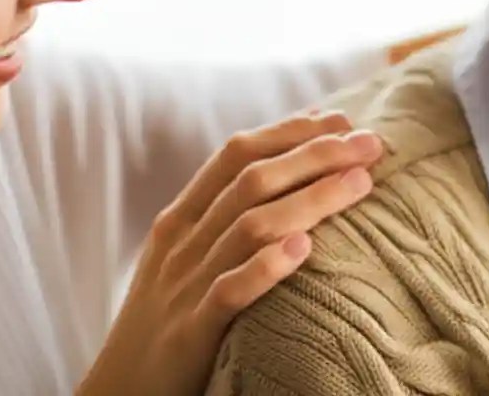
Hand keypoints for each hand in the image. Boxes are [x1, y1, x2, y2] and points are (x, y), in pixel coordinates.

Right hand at [77, 112, 382, 395]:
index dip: (288, 131)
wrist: (119, 389)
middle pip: (251, 180)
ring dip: (310, 198)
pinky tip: (304, 248)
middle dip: (314, 155)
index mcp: (181, 219)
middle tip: (369, 143)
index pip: (235, 154)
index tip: (339, 119)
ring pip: (250, 226)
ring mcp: (184, 285)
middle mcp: (182, 243)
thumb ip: (223, 218)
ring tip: (360, 183)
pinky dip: (267, 266)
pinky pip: (229, 291)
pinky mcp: (191, 331)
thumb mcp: (185, 258)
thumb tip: (282, 175)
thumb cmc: (167, 320)